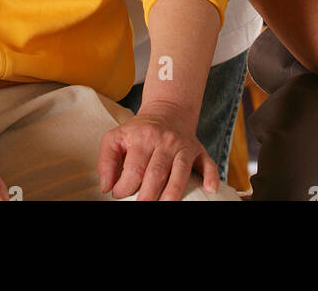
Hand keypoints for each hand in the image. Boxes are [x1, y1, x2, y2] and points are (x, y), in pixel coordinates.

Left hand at [97, 103, 219, 200]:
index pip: (134, 169)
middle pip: (156, 172)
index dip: (124, 188)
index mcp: (143, 138)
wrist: (168, 110)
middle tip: (141, 207)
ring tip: (165, 205)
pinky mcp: (198, 150)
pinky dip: (211, 176)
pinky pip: (208, 163)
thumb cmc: (140, 131)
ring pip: (180, 170)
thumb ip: (106, 160)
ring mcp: (183, 146)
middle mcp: (165, 141)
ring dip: (173, 191)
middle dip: (148, 196)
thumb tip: (106, 186)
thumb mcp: (117, 137)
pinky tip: (209, 189)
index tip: (119, 195)